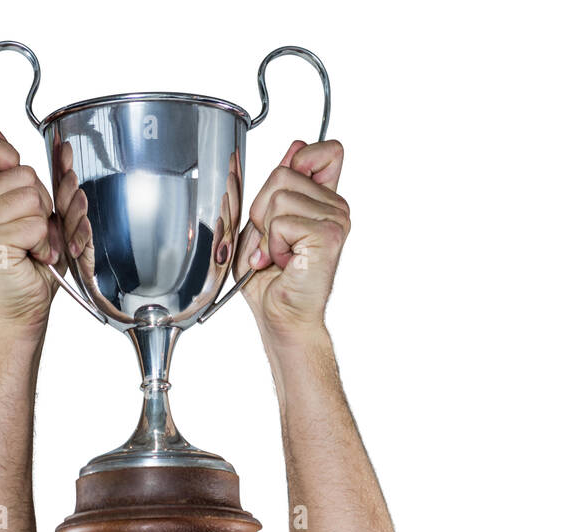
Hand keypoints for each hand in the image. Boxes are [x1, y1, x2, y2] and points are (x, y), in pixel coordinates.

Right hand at [0, 124, 65, 333]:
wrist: (21, 308)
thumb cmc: (26, 262)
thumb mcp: (27, 209)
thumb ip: (24, 172)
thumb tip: (23, 137)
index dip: (10, 158)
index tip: (16, 190)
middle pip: (24, 172)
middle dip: (41, 204)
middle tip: (30, 232)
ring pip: (33, 197)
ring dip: (44, 226)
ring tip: (31, 246)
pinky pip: (36, 223)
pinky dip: (44, 244)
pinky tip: (31, 258)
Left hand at [233, 139, 349, 340]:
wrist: (280, 317)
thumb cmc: (271, 281)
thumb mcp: (263, 224)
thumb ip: (277, 188)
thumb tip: (295, 148)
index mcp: (323, 200)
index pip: (327, 150)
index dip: (298, 161)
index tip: (281, 199)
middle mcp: (335, 207)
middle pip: (284, 171)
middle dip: (262, 209)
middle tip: (271, 241)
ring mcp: (336, 219)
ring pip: (279, 196)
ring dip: (266, 231)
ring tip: (277, 255)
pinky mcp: (328, 235)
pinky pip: (281, 221)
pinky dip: (272, 245)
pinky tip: (284, 262)